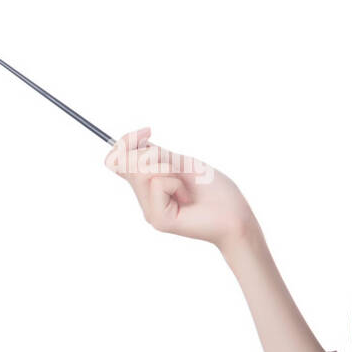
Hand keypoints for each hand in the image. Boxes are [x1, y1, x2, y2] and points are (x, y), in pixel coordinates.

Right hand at [104, 126, 254, 247]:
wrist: (236, 214)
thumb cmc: (215, 190)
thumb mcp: (181, 163)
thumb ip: (154, 154)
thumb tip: (130, 141)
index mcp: (147, 185)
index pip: (115, 160)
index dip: (125, 142)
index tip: (148, 131)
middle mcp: (144, 199)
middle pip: (126, 163)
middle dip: (154, 156)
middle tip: (178, 170)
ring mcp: (150, 211)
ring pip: (141, 171)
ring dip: (169, 169)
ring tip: (185, 187)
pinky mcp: (159, 220)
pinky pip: (158, 184)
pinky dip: (176, 183)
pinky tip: (187, 198)